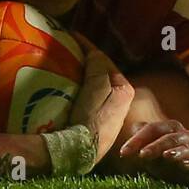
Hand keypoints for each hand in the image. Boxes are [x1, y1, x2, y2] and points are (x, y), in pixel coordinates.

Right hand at [71, 42, 134, 162]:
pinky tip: (65, 86)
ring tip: (64, 63)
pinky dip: (76, 88)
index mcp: (124, 90)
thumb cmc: (90, 118)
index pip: (105, 61)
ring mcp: (107, 114)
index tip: (73, 36)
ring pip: (92, 86)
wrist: (80, 152)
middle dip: (85, 61)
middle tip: (67, 49)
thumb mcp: (97, 87)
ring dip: (80, 74)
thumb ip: (98, 66)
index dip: (89, 47)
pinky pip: (85, 98)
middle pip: (99, 73)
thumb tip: (94, 54)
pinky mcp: (94, 124)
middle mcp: (119, 101)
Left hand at [120, 119, 188, 188]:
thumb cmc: (174, 166)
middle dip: (155, 145)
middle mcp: (187, 137)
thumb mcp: (155, 156)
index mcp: (172, 131)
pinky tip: (184, 164)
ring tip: (165, 156)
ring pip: (187, 146)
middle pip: (170, 136)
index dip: (138, 138)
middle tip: (141, 155)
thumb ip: (145, 142)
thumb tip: (133, 126)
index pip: (153, 128)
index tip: (123, 152)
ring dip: (175, 150)